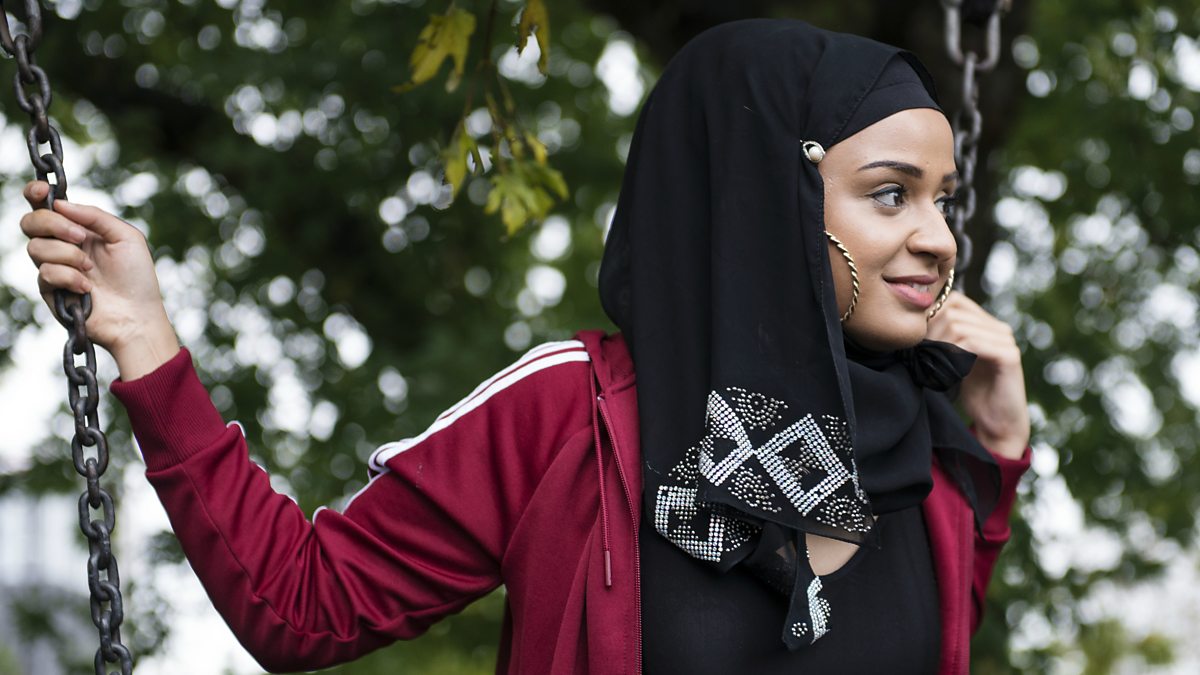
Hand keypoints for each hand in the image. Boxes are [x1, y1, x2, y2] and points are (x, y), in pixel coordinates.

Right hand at [21, 181, 178, 379]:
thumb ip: (95, 216)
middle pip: (30, 222)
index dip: (35, 193)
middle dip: (53, 225)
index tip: (41, 191)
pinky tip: (87, 289)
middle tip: (81, 237)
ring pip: (35, 248)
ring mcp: (54, 268)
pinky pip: (46, 273)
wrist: (137, 316)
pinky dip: (69, 277)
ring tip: (91, 268)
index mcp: (78, 229)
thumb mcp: (126, 237)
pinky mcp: (50, 291)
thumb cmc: (136, 277)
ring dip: (68, 255)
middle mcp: (61, 246)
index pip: (45, 206)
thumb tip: (61, 203)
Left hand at [926, 291, 1029, 459]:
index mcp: (986, 324)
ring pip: (960, 326)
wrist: (996, 423)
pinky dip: (953, 353)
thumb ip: (943, 338)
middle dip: (931, 331)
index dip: (931, 315)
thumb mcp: (952, 360)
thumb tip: (915, 320)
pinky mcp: (1010, 356)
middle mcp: (998, 327)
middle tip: (921, 353)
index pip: (953, 300)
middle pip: (954, 311)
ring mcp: (1006, 340)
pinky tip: (946, 368)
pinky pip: (974, 343)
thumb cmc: (971, 392)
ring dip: (938, 344)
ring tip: (930, 363)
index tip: (917, 338)